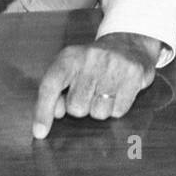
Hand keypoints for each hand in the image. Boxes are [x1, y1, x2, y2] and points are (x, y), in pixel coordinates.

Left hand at [32, 32, 162, 136]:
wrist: (129, 43)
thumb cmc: (92, 64)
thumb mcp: (69, 70)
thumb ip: (56, 91)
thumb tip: (57, 113)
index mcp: (70, 56)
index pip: (51, 85)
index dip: (43, 111)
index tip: (40, 132)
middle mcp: (91, 58)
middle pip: (76, 107)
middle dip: (82, 106)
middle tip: (90, 91)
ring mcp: (114, 65)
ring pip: (99, 112)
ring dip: (101, 108)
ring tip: (106, 90)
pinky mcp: (134, 73)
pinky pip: (119, 110)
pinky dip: (117, 107)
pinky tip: (119, 91)